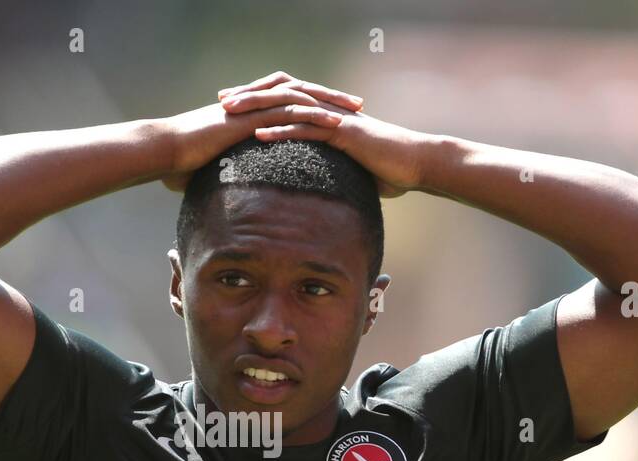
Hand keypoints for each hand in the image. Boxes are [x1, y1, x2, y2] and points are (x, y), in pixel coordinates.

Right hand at [159, 71, 363, 192]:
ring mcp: (252, 108)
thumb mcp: (212, 168)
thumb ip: (227, 174)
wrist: (165, 151)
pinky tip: (333, 122)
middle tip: (357, 104)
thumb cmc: (180, 163)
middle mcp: (253, 104)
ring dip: (329, 101)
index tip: (338, 114)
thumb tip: (230, 197)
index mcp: (248, 112)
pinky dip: (312, 114)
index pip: (287, 102)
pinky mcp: (249, 116)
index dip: (313, 106)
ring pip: (299, 96)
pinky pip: (286, 110)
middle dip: (330, 97)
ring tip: (355, 109)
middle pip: (300, 92)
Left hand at [217, 72, 424, 198]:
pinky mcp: (343, 132)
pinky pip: (307, 129)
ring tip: (230, 113)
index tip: (233, 107)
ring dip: (257, 109)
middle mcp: (327, 111)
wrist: (415, 164)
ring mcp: (335, 119)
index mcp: (326, 115)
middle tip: (222, 100)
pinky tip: (259, 136)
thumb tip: (315, 188)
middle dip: (250, 96)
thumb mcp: (351, 169)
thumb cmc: (387, 169)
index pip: (286, 100)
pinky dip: (281, 132)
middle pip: (281, 95)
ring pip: (288, 107)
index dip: (260, 100)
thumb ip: (330, 170)